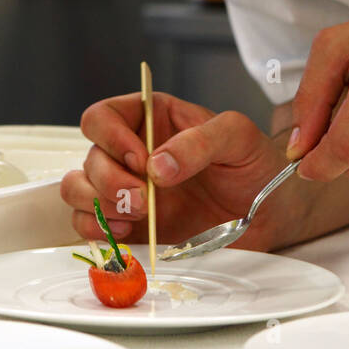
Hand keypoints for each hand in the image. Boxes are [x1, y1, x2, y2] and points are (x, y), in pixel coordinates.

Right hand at [61, 91, 281, 248]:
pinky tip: (129, 232)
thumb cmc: (256, 164)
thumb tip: (158, 166)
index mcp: (151, 120)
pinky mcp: (129, 226)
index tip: (140, 161)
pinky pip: (88, 225)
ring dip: (99, 204)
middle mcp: (131, 153)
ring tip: (138, 215)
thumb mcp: (238, 138)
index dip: (111, 137)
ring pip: (77, 189)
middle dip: (111, 181)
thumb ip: (200, 141)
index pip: (103, 116)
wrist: (271, 213)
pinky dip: (98, 230)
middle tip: (146, 199)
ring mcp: (128, 191)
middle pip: (89, 157)